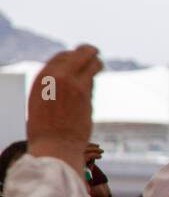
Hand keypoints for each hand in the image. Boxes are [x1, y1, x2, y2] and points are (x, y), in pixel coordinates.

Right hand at [27, 45, 101, 171]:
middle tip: (96, 53)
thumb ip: (53, 86)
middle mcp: (54, 76)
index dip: (72, 56)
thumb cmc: (47, 129)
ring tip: (99, 64)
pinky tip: (97, 76)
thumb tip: (69, 77)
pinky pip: (93, 77)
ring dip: (96, 63)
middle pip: (79, 53)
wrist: (54, 145)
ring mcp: (70, 82)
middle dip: (89, 51)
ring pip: (91, 62)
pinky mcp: (83, 91)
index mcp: (41, 79)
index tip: (79, 58)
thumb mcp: (42, 101)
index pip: (61, 56)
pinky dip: (95, 76)